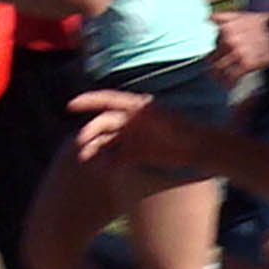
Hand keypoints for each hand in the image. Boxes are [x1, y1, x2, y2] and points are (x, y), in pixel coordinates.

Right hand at [70, 86, 190, 169]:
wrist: (198, 147)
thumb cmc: (183, 128)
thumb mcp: (164, 117)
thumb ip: (147, 112)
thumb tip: (138, 106)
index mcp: (135, 107)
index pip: (106, 100)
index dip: (88, 102)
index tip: (70, 106)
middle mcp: (130, 121)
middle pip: (103, 124)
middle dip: (90, 132)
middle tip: (81, 144)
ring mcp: (132, 138)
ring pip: (106, 142)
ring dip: (95, 149)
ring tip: (86, 158)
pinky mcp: (136, 154)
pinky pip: (116, 158)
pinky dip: (108, 163)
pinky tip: (103, 168)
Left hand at [214, 9, 268, 81]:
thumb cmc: (266, 22)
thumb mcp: (243, 15)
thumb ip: (224, 17)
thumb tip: (208, 19)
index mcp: (226, 29)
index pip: (211, 45)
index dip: (215, 53)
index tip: (218, 58)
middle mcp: (228, 41)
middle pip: (212, 60)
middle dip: (214, 68)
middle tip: (217, 74)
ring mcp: (237, 53)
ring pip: (219, 70)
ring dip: (219, 78)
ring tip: (222, 83)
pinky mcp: (248, 64)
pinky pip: (233, 77)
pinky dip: (230, 83)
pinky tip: (231, 86)